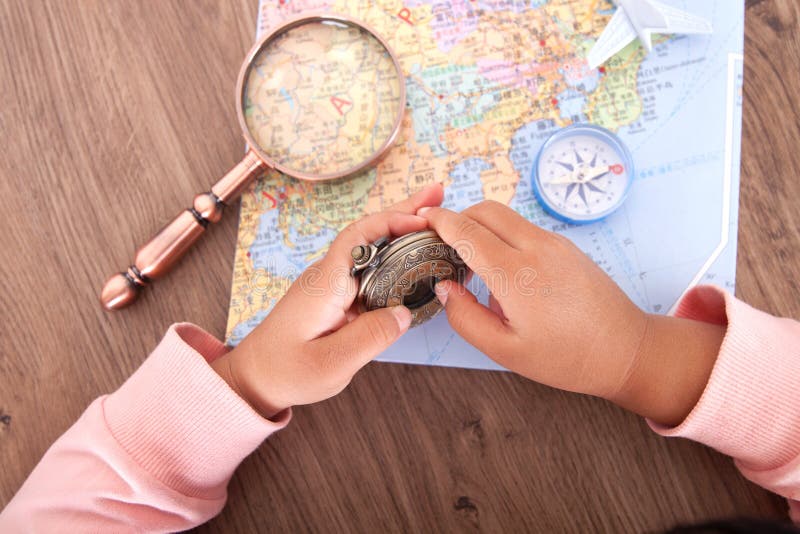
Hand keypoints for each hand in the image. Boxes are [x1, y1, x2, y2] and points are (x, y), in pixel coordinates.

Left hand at [212, 184, 444, 418]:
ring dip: (401, 231)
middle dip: (404, 212)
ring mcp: (332, 285)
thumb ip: (370, 337)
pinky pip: (369, 269)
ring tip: (434, 218)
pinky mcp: (336, 298)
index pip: (358, 236)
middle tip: (437, 194)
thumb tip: (405, 313)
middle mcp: (328, 276)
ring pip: (371, 249)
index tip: (422, 219)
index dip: (391, 222)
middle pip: (369, 233)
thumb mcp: (331, 363)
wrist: (254, 379)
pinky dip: (394, 256)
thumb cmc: (285, 371)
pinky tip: (412, 256)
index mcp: (325, 283)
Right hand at [419, 201, 724, 425]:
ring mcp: (555, 243)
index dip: (439, 222)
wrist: (626, 350)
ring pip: (506, 216)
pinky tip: (502, 269)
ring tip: (472, 263)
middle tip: (442, 245)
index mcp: (516, 274)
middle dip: (458, 219)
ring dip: (481, 227)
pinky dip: (502, 235)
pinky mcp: (567, 246)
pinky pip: (524, 228)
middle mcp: (536, 248)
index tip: (420, 221)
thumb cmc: (566, 358)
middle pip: (485, 210)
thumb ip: (465, 317)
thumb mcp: (505, 350)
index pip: (466, 231)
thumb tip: (444, 286)